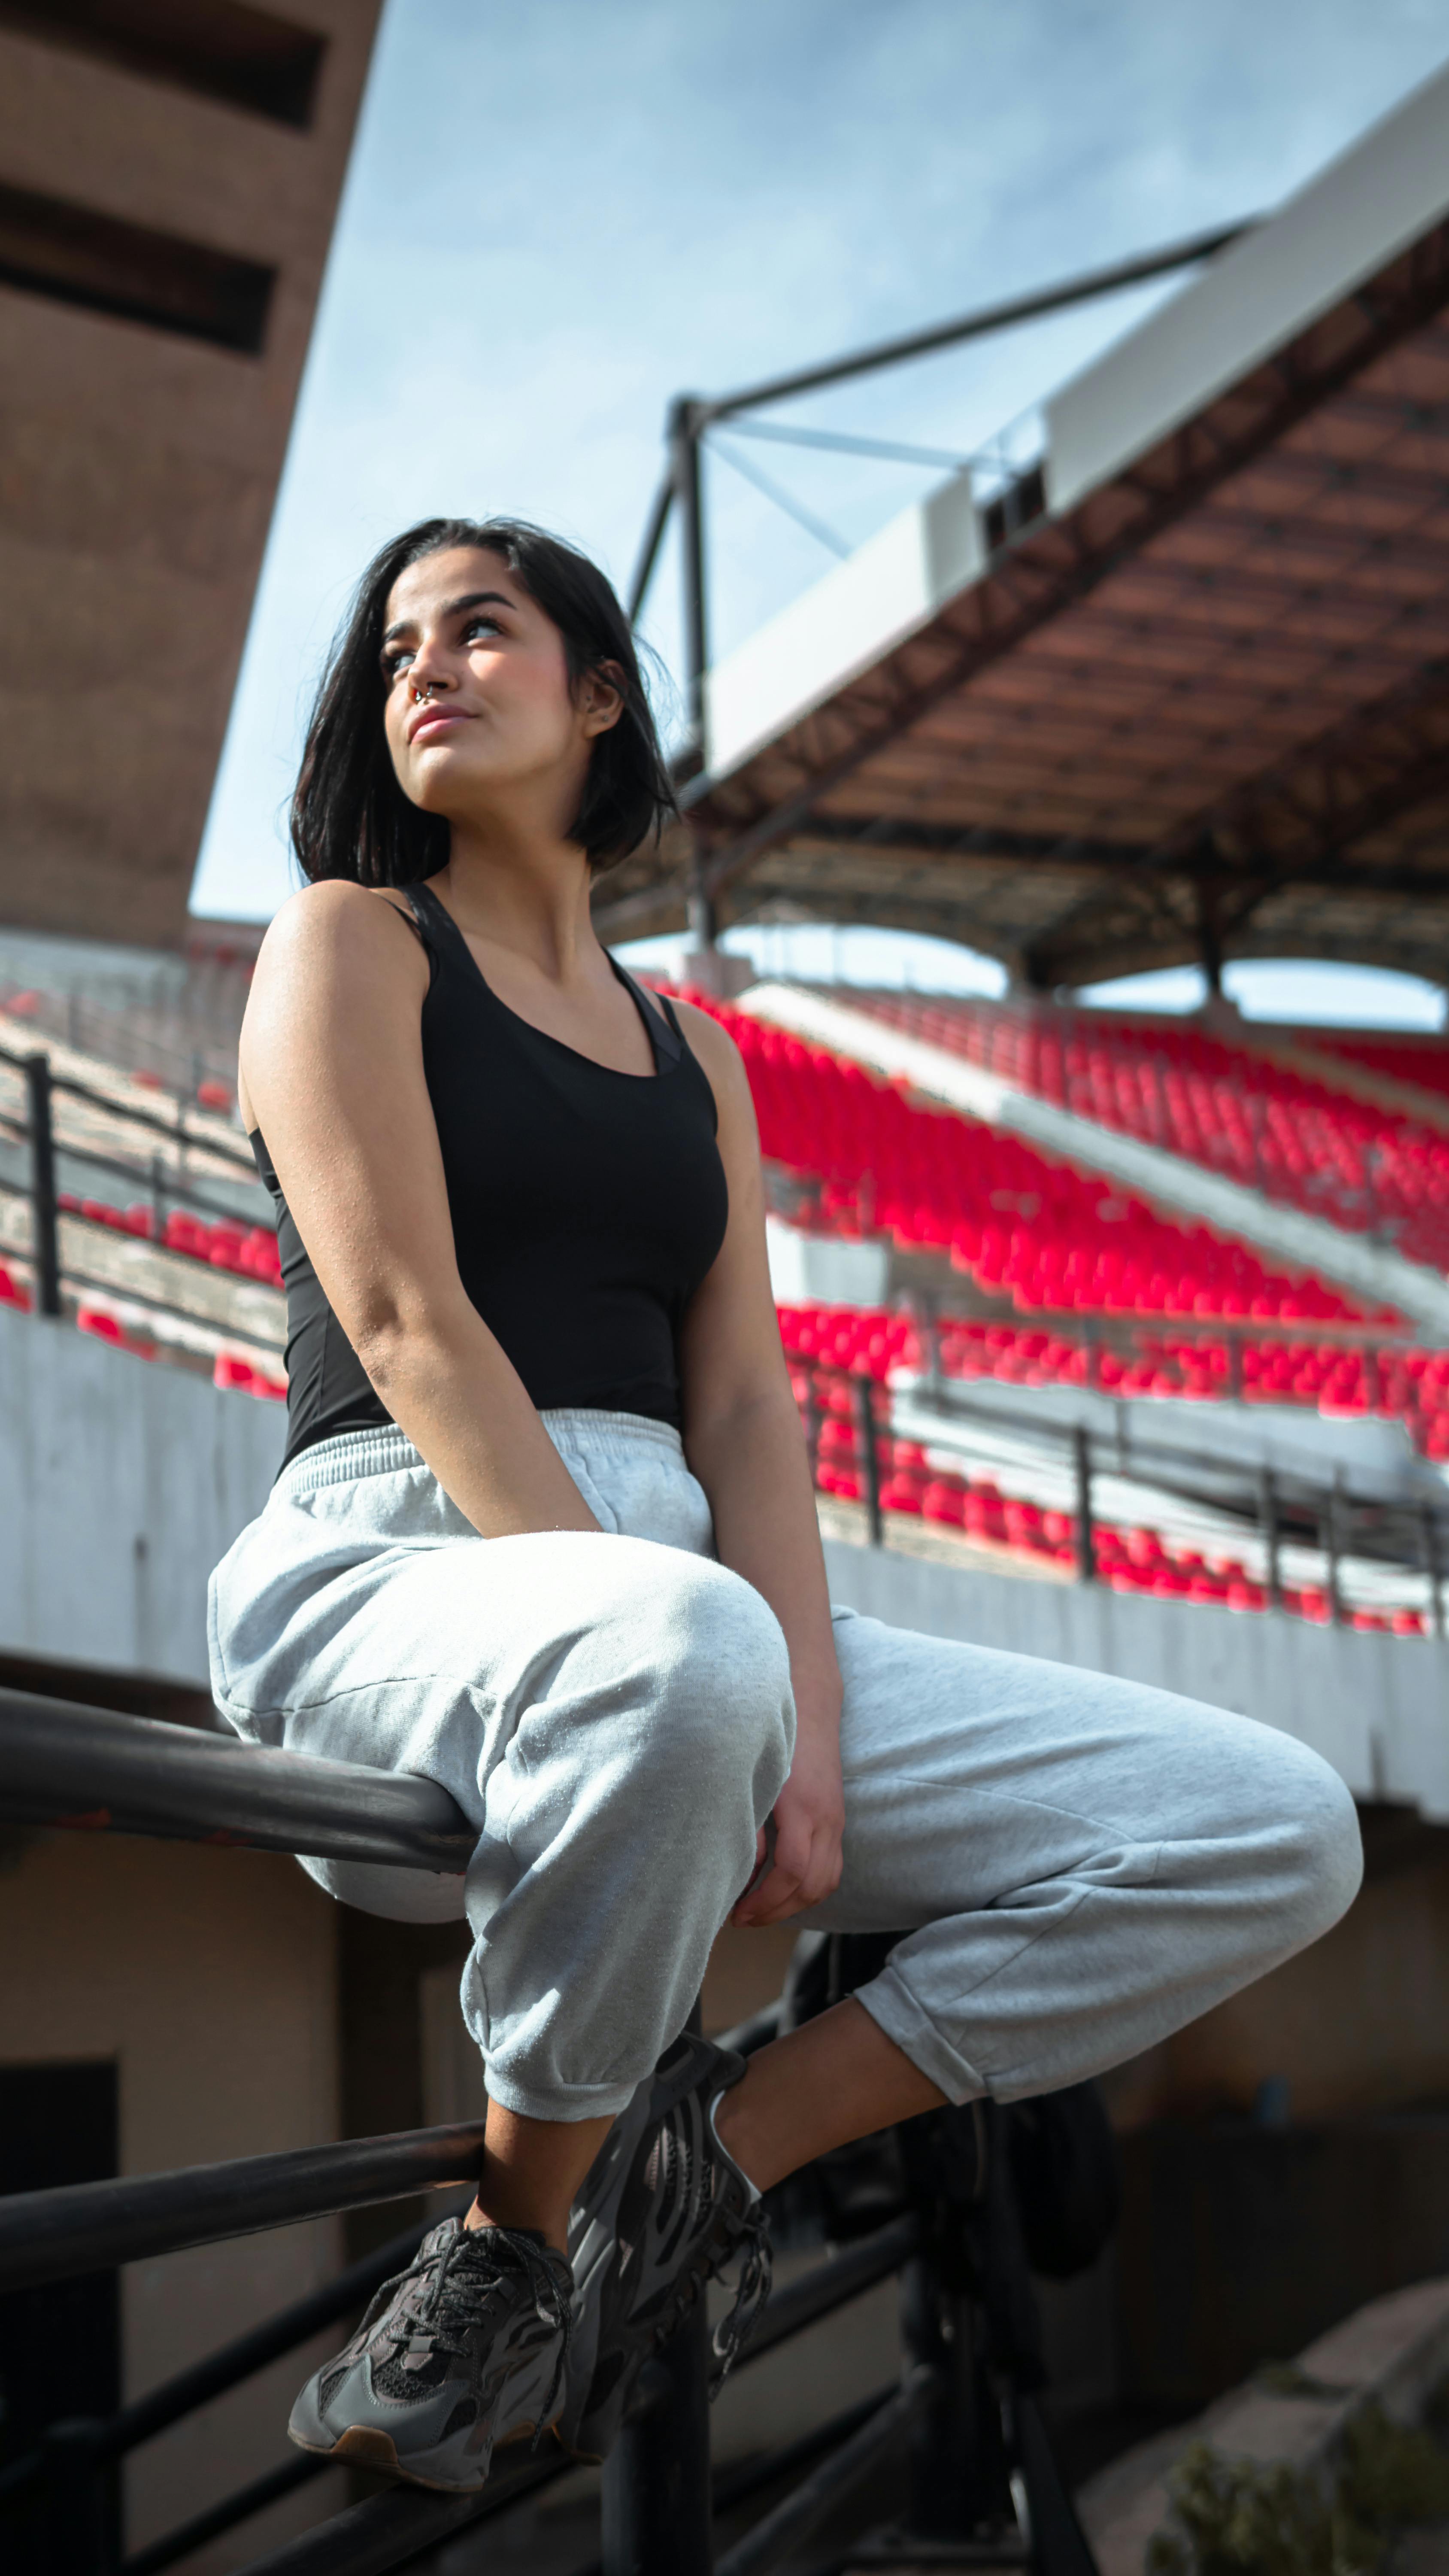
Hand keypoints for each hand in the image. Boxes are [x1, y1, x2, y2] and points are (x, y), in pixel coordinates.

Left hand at [731, 1721, 844, 1927]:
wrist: (810, 1705)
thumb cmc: (775, 1738)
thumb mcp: (754, 1779)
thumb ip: (750, 1825)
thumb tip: (743, 1873)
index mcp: (804, 1807)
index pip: (792, 1871)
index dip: (764, 1899)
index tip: (737, 1913)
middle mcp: (827, 1819)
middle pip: (812, 1886)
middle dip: (777, 1911)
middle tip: (743, 1919)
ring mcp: (836, 1821)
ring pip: (827, 1882)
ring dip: (795, 1904)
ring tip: (760, 1911)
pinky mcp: (836, 1821)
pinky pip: (831, 1868)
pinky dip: (809, 1889)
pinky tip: (781, 1889)